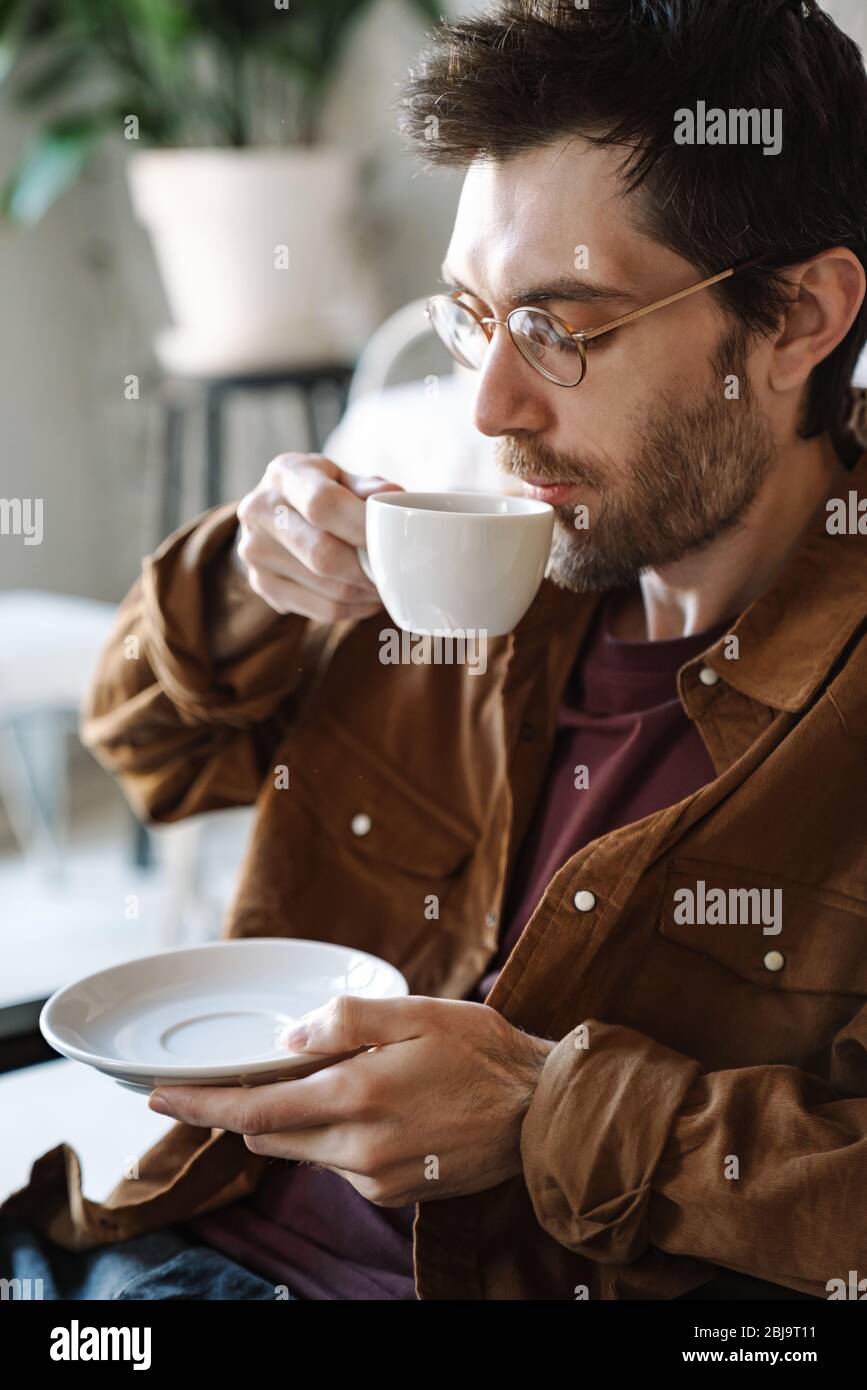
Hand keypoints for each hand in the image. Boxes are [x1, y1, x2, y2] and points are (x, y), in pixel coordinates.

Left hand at [149, 995, 556, 1206]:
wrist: (542, 1111)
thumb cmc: (482, 1051)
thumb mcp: (418, 1012)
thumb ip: (346, 1021)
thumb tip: (289, 1039)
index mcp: (357, 1097)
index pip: (255, 1110)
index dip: (200, 1106)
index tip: (157, 1099)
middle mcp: (358, 1149)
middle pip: (270, 1136)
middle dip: (244, 1110)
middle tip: (228, 1078)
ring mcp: (375, 1178)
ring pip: (304, 1150)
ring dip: (297, 1120)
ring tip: (334, 1078)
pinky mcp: (392, 1193)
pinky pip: (340, 1165)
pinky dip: (334, 1135)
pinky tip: (373, 1105)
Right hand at [234, 453, 401, 622]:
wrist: (269, 512)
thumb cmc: (315, 490)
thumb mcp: (339, 476)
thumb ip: (367, 487)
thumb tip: (396, 499)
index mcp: (284, 475)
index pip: (322, 504)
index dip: (362, 526)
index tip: (392, 539)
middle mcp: (260, 513)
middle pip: (323, 555)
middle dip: (368, 568)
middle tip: (395, 570)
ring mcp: (256, 553)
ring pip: (328, 589)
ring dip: (366, 592)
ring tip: (385, 582)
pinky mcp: (263, 585)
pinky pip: (323, 610)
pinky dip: (355, 608)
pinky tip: (367, 597)